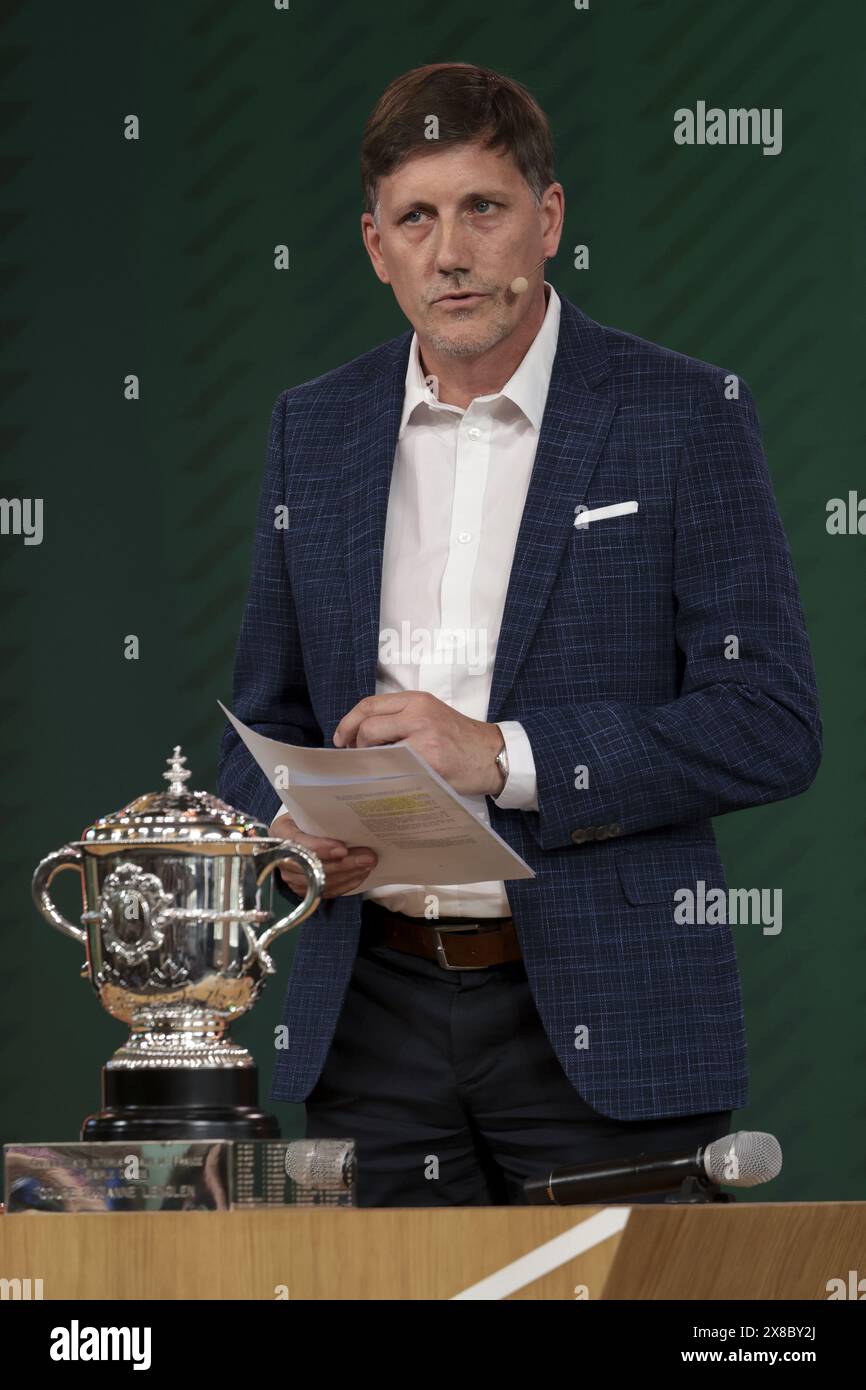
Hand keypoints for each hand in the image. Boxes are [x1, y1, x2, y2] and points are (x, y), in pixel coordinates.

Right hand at [271, 811, 377, 898]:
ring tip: (368, 865)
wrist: (294, 834)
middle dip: (344, 864)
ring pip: (322, 881)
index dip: (321, 848)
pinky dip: (345, 884)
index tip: (343, 849)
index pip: (299, 844)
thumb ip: (321, 818)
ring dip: (349, 874)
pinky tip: (360, 875)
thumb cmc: (303, 820)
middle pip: (314, 866)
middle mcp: (281, 857)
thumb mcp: (307, 812)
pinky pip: (326, 890)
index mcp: (281, 831)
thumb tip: (350, 823)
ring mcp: (290, 876)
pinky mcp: (302, 889)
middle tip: (368, 857)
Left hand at [333, 692, 504, 795]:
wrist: (493, 754)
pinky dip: (385, 775)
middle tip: (355, 757)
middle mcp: (419, 715)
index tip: (342, 738)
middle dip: (355, 745)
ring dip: (368, 761)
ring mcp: (425, 739)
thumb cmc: (460, 738)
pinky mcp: (430, 762)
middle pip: (368, 726)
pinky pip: (395, 769)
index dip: (349, 722)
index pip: (369, 705)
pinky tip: (386, 780)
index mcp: (417, 700)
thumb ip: (400, 717)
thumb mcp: (431, 714)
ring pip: (378, 749)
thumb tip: (360, 735)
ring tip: (372, 768)